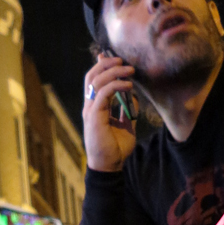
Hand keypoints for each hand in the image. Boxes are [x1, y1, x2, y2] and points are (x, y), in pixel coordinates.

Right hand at [83, 54, 136, 172]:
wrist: (109, 166)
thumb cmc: (116, 148)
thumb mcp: (126, 125)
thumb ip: (127, 110)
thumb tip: (133, 96)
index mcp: (95, 106)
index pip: (94, 80)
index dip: (102, 67)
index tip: (115, 59)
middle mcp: (90, 106)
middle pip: (92, 76)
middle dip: (106, 64)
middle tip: (123, 60)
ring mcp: (90, 110)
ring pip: (96, 82)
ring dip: (113, 72)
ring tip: (129, 70)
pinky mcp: (95, 116)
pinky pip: (103, 94)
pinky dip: (116, 86)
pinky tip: (128, 85)